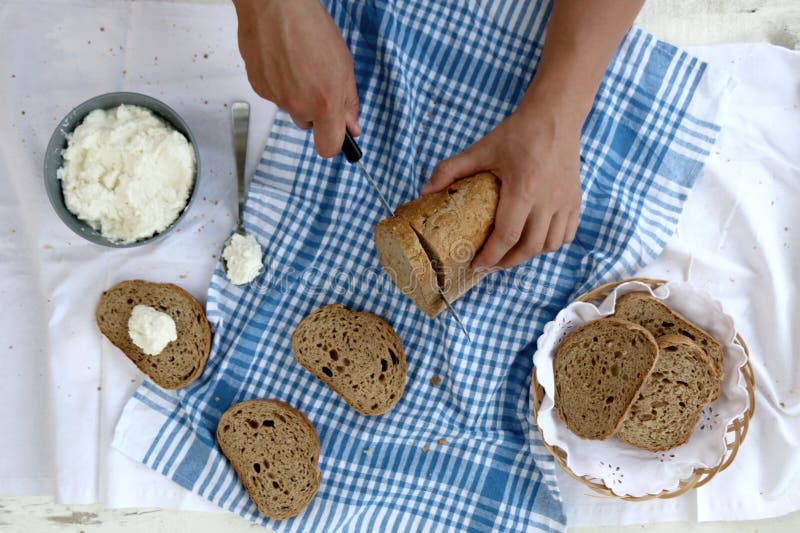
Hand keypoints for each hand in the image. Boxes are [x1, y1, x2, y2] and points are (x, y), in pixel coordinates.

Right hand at [233, 0, 359, 156]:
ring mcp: (276, 98)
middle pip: (309, 125)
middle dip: (315, 110)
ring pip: (291, 107)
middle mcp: (298, 106)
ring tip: (299, 64)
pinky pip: (274, 94)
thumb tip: (352, 128)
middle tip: (317, 80)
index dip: (334, 142)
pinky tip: (283, 61)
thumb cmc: (310, 27)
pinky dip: (279, 82)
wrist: (274, 6)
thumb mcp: (344, 66)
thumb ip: (348, 102)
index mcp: (324, 103)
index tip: (337, 132)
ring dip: (297, 94)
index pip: (328, 148)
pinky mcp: (258, 88)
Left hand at [422, 94, 581, 269]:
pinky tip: (534, 241)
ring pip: (550, 245)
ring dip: (528, 255)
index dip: (490, 256)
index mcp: (524, 188)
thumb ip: (451, 169)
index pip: (507, 235)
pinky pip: (567, 235)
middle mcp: (548, 199)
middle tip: (490, 266)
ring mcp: (565, 202)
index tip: (477, 265)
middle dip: (507, 263)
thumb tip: (425, 191)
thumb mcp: (481, 149)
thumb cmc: (517, 133)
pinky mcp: (575, 200)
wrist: (554, 116)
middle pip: (529, 247)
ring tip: (509, 255)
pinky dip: (551, 244)